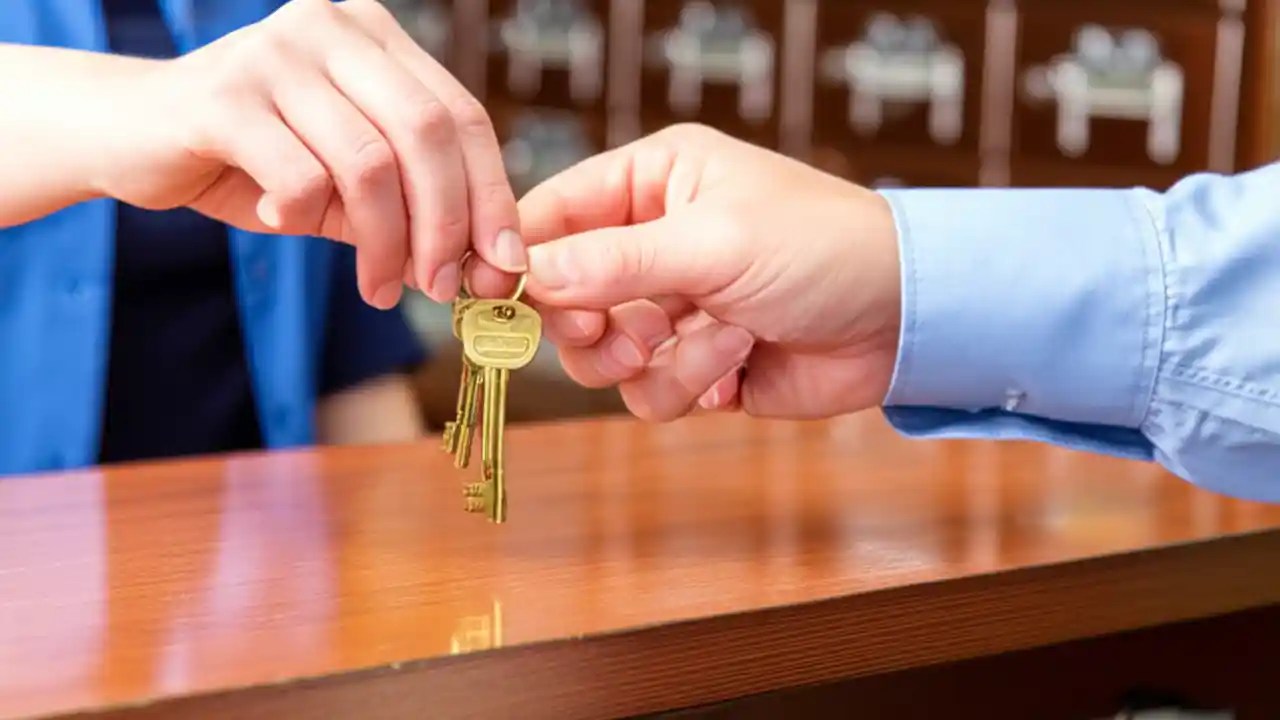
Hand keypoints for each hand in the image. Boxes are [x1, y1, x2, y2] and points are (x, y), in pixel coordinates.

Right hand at [94, 0, 523, 307]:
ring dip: (386, 244)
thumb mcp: (348, 186)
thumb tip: (488, 270)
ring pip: (370, 163)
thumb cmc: (254, 160)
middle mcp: (332, 27)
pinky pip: (301, 177)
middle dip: (447, 225)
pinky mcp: (225, 97)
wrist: (130, 135)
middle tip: (444, 289)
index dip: (492, 196)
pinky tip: (288, 223)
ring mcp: (276, 53)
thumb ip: (411, 212)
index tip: (505, 267)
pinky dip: (307, 218)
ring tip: (379, 289)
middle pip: (428, 133)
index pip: (462, 115)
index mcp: (375, 37)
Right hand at [516, 124, 901, 421]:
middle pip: (563, 298)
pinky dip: (693, 382)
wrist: (907, 319)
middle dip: (589, 324)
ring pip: (603, 357)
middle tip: (619, 333)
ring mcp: (673, 308)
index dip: (521, 258)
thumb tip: (527, 276)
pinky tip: (742, 357)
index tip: (496, 297)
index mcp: (652, 183)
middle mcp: (653, 244)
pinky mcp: (698, 366)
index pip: (553, 215)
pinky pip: (651, 393)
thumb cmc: (824, 247)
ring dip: (653, 359)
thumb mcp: (713, 242)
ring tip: (708, 337)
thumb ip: (615, 262)